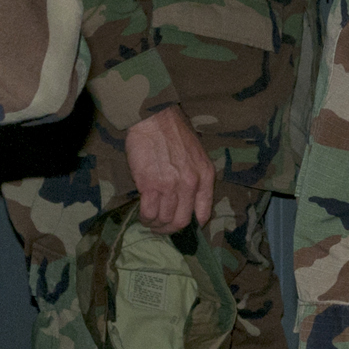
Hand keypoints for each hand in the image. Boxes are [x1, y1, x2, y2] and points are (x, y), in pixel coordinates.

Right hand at [124, 106, 213, 229]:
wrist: (155, 118)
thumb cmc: (175, 132)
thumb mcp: (197, 154)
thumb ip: (196, 176)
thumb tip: (188, 200)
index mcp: (205, 176)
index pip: (203, 212)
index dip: (193, 224)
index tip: (183, 224)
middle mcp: (190, 184)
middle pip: (181, 221)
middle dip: (170, 229)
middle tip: (162, 227)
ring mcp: (170, 186)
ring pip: (164, 219)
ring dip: (156, 224)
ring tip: (151, 220)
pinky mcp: (150, 185)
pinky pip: (149, 212)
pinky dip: (145, 218)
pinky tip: (143, 215)